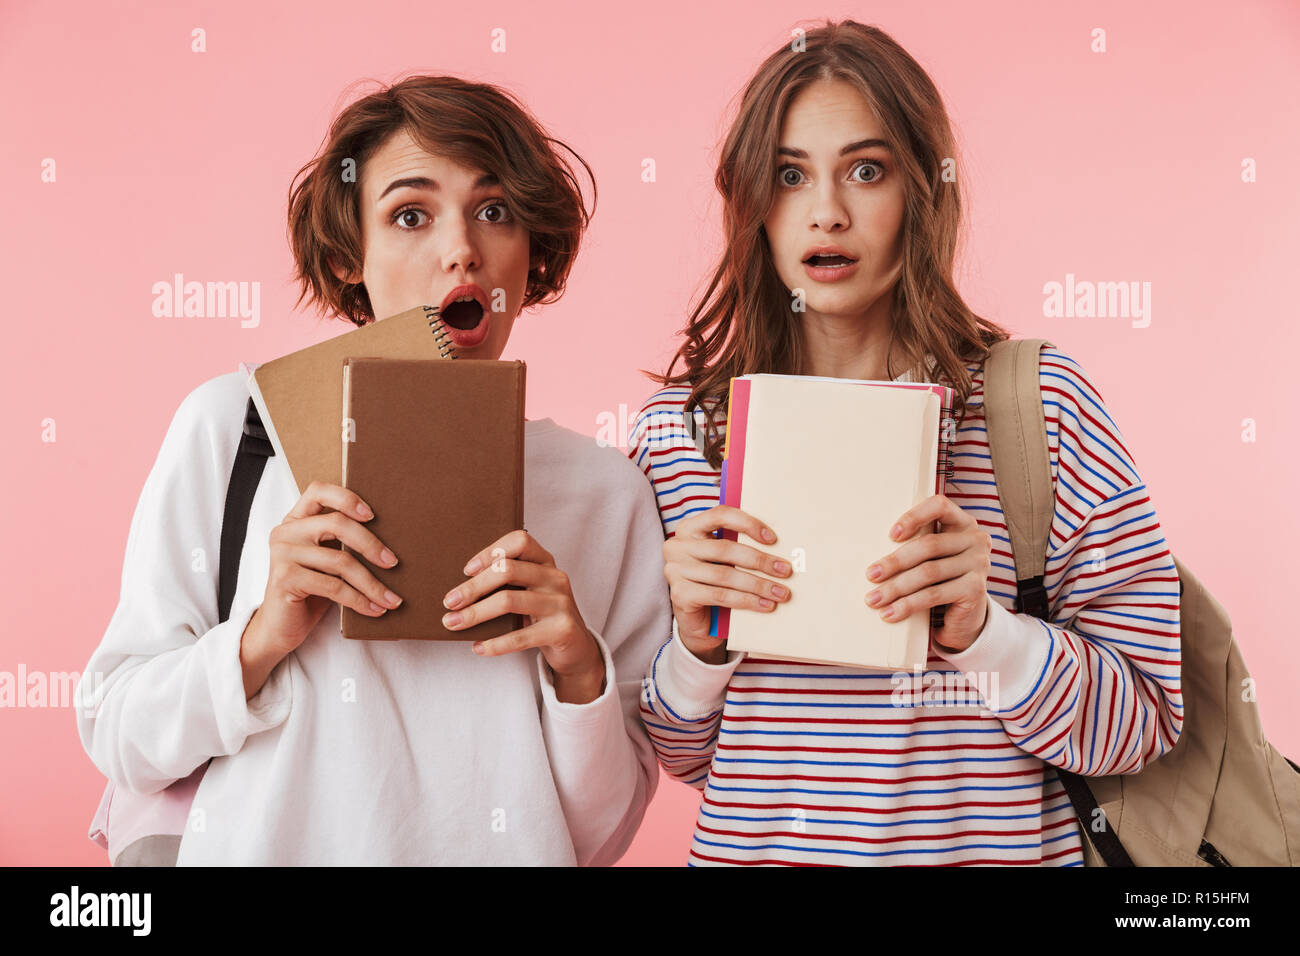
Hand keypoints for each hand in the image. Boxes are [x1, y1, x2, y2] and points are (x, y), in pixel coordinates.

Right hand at [250, 481, 402, 657]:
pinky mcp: (285, 578)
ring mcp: (282, 553)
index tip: (372, 515)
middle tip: (393, 563)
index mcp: (296, 519)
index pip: (318, 491)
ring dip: (372, 583)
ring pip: (340, 561)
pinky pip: (333, 586)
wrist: (281, 627)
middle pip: (337, 524)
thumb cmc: (311, 591)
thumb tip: (392, 543)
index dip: (347, 497)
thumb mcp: (327, 561)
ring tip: (391, 599)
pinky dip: (358, 600)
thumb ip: (343, 543)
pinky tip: (374, 609)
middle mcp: (286, 531)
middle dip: (371, 544)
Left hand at [441, 529, 604, 702]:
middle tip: (449, 601)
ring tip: (454, 623)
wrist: (576, 646)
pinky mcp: (561, 630)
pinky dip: (494, 643)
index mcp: (546, 562)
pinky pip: (520, 636)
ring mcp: (560, 603)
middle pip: (507, 570)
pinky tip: (478, 647)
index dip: (491, 551)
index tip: (466, 570)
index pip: (520, 540)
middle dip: (473, 587)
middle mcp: (555, 577)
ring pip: (508, 601)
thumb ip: (508, 581)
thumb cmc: (542, 614)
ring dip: (475, 614)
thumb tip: (459, 588)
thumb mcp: (531, 590)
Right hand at [662, 505, 792, 664]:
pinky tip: (765, 605)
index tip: (772, 539)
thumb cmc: (715, 582)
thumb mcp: (725, 560)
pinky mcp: (679, 594)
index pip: (720, 515)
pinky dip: (746, 601)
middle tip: (784, 570)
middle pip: (725, 548)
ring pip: (725, 574)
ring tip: (780, 592)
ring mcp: (675, 570)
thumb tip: (777, 545)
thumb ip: (739, 546)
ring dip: (758, 585)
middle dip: (760, 560)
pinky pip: (720, 595)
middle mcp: (677, 546)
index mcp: (689, 528)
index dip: (748, 524)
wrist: (698, 620)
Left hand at [865, 494, 991, 652]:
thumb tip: (874, 558)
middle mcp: (976, 540)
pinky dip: (907, 605)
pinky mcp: (976, 590)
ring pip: (928, 572)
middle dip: (895, 562)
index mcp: (963, 522)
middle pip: (929, 545)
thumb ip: (914, 545)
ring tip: (874, 599)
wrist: (963, 616)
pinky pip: (934, 595)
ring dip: (896, 587)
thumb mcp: (929, 557)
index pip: (940, 506)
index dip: (914, 516)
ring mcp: (979, 564)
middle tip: (871, 575)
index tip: (891, 535)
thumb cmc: (939, 580)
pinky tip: (890, 613)